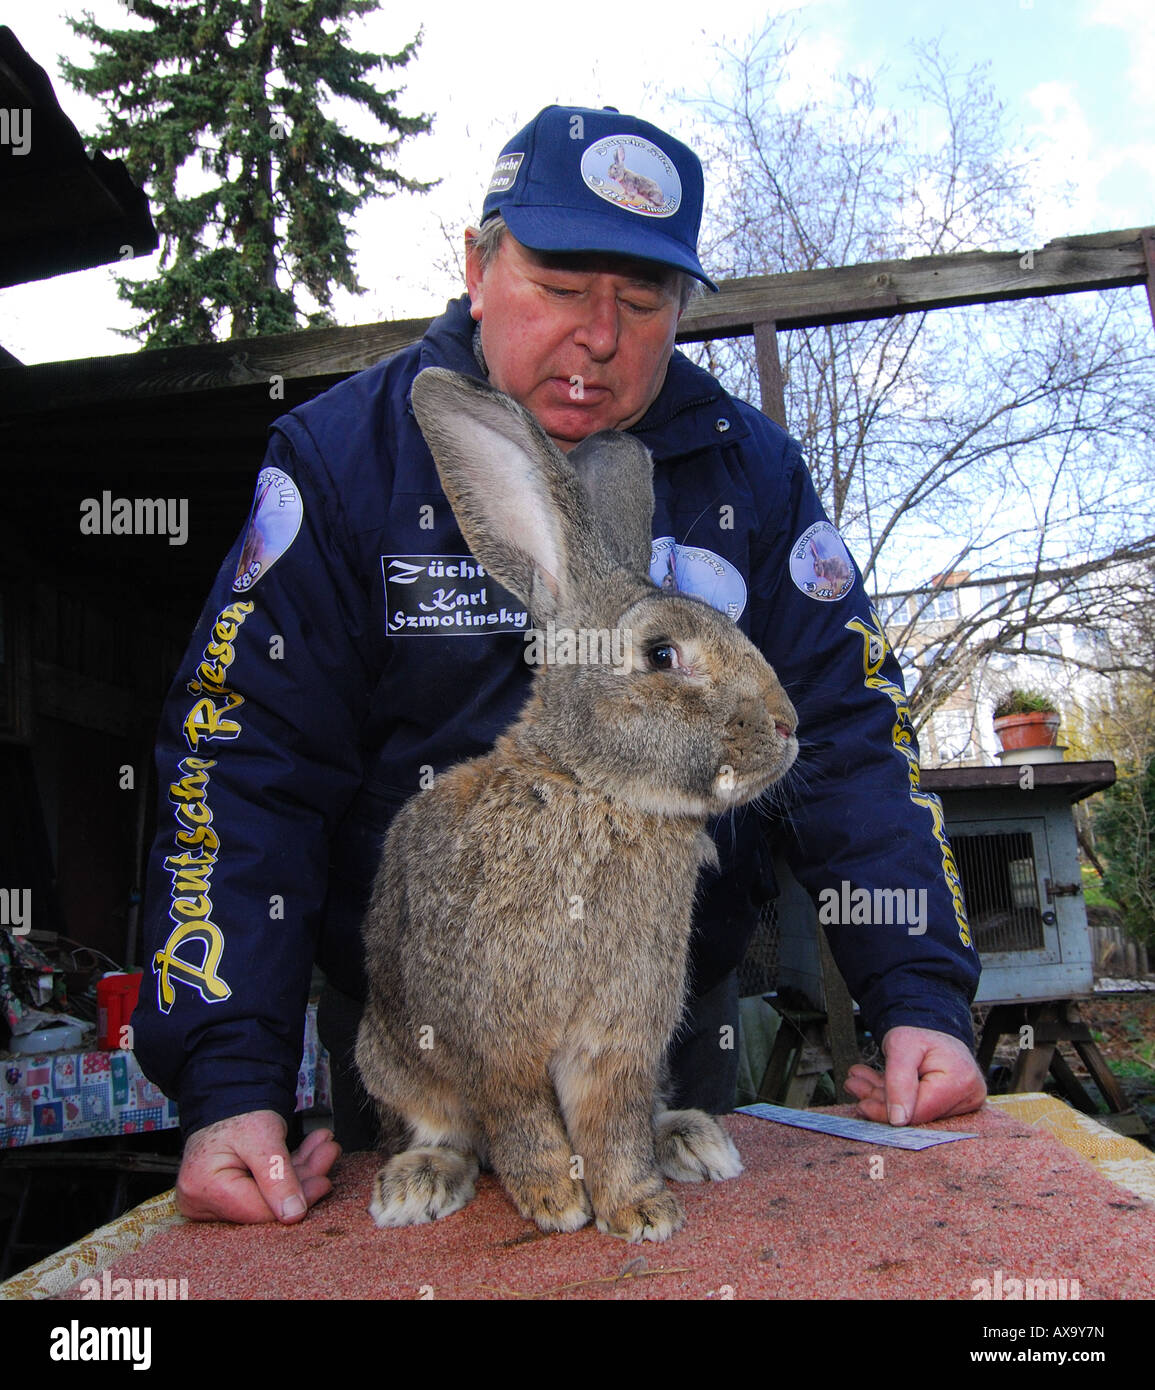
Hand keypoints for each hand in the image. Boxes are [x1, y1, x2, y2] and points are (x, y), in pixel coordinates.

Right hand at [175, 1109, 340, 1222]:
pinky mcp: (227, 1194)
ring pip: (269, 1196)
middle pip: (265, 1203)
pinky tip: (312, 1151)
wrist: (225, 1095)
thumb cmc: (236, 1111)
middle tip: (329, 1154)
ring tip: (325, 1148)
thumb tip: (294, 1214)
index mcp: (203, 1189)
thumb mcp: (261, 1138)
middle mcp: (201, 1201)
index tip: (324, 1182)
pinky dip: (289, 1170)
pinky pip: (265, 1188)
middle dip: (302, 1178)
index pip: (258, 1210)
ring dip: (301, 1171)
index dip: (296, 1200)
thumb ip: (277, 1176)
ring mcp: (212, 1200)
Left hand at [843, 1026, 986, 1126]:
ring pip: (914, 1110)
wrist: (931, 1025)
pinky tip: (872, 1085)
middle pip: (916, 1112)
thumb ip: (899, 1082)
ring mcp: (963, 1102)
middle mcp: (969, 1096)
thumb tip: (898, 1120)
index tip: (862, 1106)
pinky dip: (893, 1096)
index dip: (888, 1113)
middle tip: (854, 1087)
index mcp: (961, 1081)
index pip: (920, 1111)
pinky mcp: (952, 1104)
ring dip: (883, 1097)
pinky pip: (917, 1106)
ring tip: (858, 1083)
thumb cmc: (920, 1031)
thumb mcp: (902, 1047)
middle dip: (881, 1101)